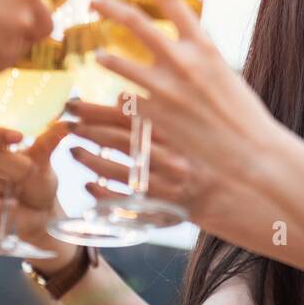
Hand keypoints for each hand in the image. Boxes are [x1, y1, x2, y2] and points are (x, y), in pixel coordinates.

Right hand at [0, 122, 75, 272]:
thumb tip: (65, 124)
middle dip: (6, 161)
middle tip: (28, 170)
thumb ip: (48, 142)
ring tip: (19, 189)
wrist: (41, 214)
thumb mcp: (43, 161)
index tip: (20, 137)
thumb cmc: (38, 182)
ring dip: (1, 184)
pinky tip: (12, 204)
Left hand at [67, 99, 197, 202]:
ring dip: (89, 160)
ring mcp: (165, 184)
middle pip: (117, 140)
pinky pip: (123, 201)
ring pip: (116, 171)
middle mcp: (170, 156)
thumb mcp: (191, 123)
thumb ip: (157, 109)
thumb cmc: (210, 150)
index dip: (95, 110)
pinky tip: (89, 184)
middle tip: (66, 124)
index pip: (126, 115)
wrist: (238, 191)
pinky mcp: (161, 207)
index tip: (73, 105)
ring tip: (73, 151)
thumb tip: (120, 97)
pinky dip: (102, 193)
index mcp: (176, 131)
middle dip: (87, 130)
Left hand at [79, 0, 289, 226]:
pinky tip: (100, 103)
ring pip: (119, 62)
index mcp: (205, 47)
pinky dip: (109, 101)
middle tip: (95, 1)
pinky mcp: (155, 121)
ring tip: (95, 53)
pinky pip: (122, 104)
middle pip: (135, 22)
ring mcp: (166, 92)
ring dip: (104, 56)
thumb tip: (185, 51)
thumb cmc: (246, 121)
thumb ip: (201, 61)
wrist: (256, 160)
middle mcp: (183, 64)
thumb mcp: (227, 78)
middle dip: (110, 6)